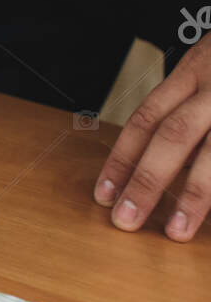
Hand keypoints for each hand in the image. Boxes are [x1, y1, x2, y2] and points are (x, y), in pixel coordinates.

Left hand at [94, 36, 210, 240]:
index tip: (104, 193)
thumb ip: (188, 106)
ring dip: (196, 193)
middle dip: (148, 180)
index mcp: (197, 70)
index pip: (148, 116)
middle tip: (126, 221)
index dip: (123, 157)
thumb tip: (155, 165)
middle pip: (176, 134)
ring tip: (178, 230)